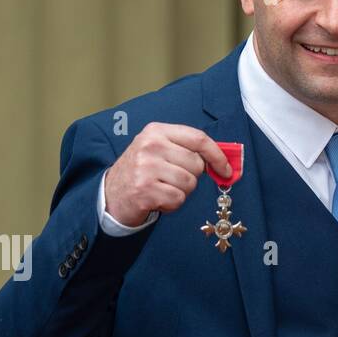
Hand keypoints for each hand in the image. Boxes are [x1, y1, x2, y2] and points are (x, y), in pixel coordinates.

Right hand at [103, 123, 231, 227]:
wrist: (111, 194)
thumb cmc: (142, 172)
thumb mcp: (159, 150)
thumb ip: (186, 150)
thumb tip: (222, 162)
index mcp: (156, 131)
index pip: (198, 138)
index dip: (218, 155)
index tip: (226, 169)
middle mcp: (150, 146)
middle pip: (196, 165)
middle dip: (191, 177)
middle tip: (172, 179)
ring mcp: (146, 167)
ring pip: (189, 183)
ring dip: (181, 192)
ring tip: (163, 188)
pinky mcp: (145, 190)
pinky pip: (178, 199)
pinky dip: (172, 204)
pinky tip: (158, 199)